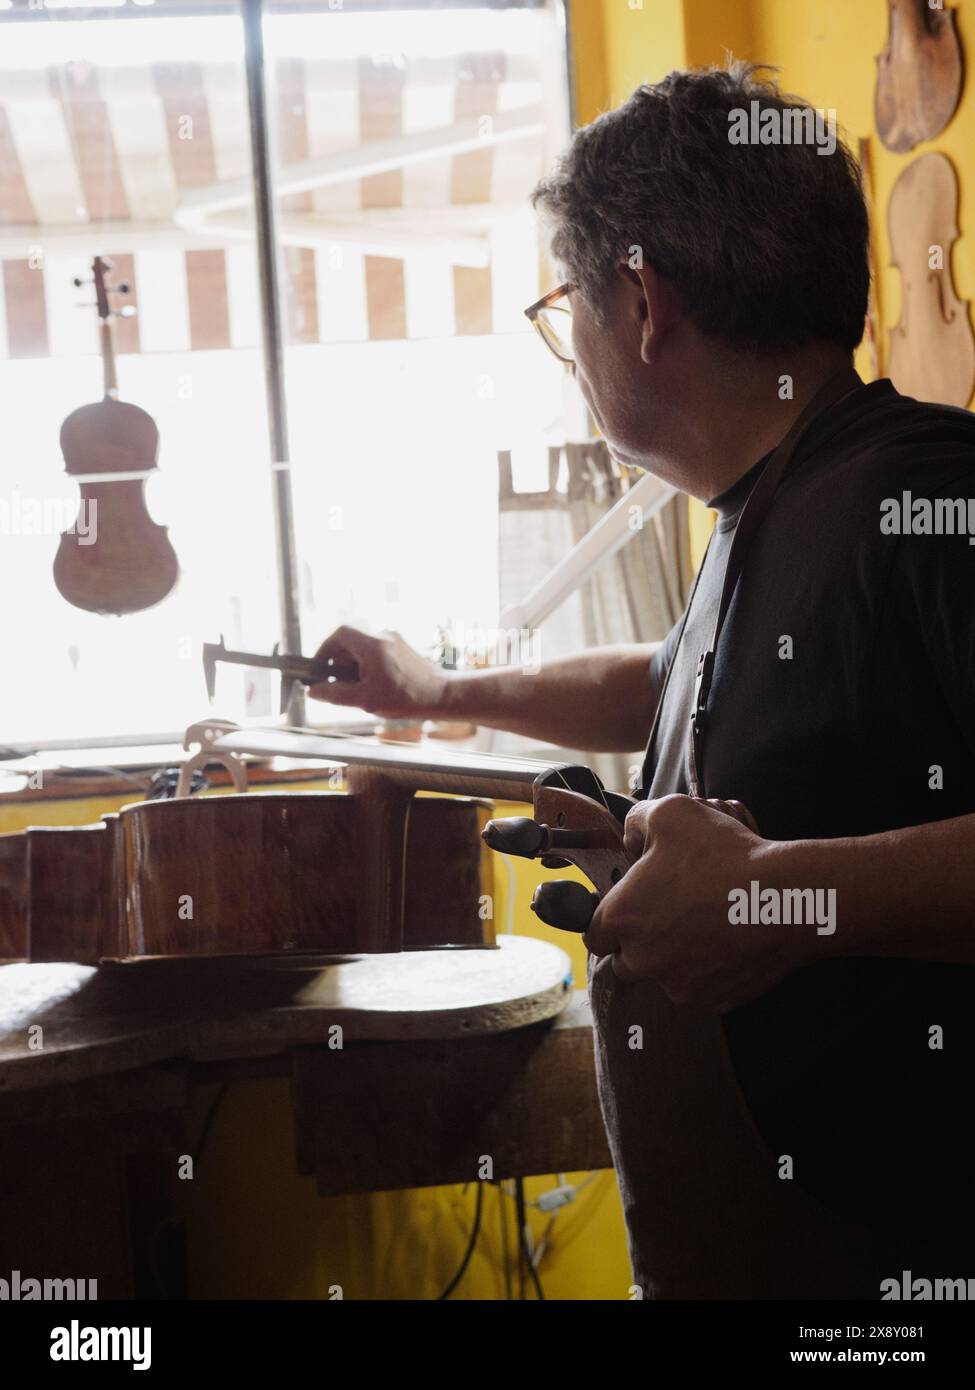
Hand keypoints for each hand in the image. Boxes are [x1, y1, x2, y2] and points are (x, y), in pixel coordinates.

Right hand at [307, 625, 448, 718]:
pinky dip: (368, 665)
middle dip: (340, 660)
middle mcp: (384, 636)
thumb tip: (313, 691)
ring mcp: (395, 640)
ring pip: (363, 647)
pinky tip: (374, 686)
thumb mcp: (365, 699)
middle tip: (338, 682)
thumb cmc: (406, 697)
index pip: (340, 632)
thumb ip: (336, 694)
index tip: (320, 666)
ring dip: (354, 665)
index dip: (325, 648)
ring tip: (358, 688)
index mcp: (373, 644)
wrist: (443, 696)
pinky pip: (377, 651)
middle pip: (351, 640)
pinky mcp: (402, 648)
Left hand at [584, 794, 813, 1011]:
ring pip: (662, 976)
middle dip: (640, 941)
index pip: (594, 933)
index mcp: (622, 919)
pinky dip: (706, 972)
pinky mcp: (713, 1001)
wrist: (785, 897)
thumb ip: (634, 824)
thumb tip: (628, 840)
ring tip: (702, 926)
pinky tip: (725, 942)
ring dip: (673, 959)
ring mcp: (679, 985)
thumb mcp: (670, 813)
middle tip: (671, 913)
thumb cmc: (723, 855)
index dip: (612, 917)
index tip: (634, 905)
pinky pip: (699, 988)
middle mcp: (642, 960)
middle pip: (625, 961)